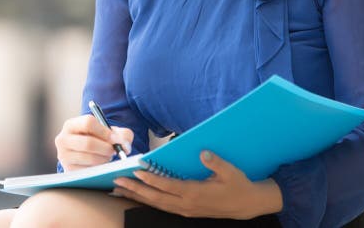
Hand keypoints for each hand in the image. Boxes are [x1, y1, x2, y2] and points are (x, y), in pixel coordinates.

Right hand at [55, 114, 132, 171]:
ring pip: (89, 158)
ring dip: (104, 159)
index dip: (105, 131)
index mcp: (71, 124)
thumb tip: (124, 145)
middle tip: (114, 151)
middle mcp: (63, 139)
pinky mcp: (68, 170)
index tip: (115, 139)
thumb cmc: (98, 140)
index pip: (88, 123)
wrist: (84, 154)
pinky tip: (100, 164)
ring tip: (107, 156)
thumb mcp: (109, 132)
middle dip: (106, 148)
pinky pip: (88, 170)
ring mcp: (64, 156)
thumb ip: (122, 134)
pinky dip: (98, 168)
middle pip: (88, 143)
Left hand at [111, 150, 282, 219]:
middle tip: (117, 182)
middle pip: (156, 198)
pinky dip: (147, 201)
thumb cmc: (238, 185)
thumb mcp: (231, 171)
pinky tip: (137, 195)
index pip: (168, 186)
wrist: (247, 204)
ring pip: (156, 204)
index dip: (151, 179)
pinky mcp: (186, 210)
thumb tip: (203, 153)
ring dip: (137, 197)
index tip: (137, 170)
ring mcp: (186, 209)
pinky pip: (163, 206)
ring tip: (119, 190)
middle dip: (135, 190)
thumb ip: (216, 162)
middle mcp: (187, 204)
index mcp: (196, 193)